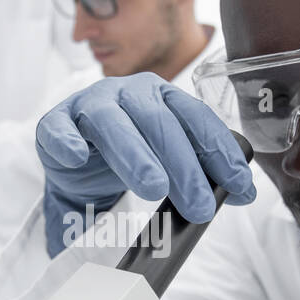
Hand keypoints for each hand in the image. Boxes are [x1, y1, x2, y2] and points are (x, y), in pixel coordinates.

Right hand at [35, 72, 255, 256]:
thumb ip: (202, 172)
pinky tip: (76, 157)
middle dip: (183, 165)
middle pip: (158, 122)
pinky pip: (59, 129)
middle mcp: (128, 93)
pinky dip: (67, 142)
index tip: (238, 185)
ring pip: (113, 124)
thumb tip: (244, 194)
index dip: (219, 152)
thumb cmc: (128, 154)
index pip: (197, 120)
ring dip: (136, 155)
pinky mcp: (55, 123)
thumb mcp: (169, 160)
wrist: (78, 158)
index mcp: (162, 96)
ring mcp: (89, 105)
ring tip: (153, 187)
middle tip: (198, 206)